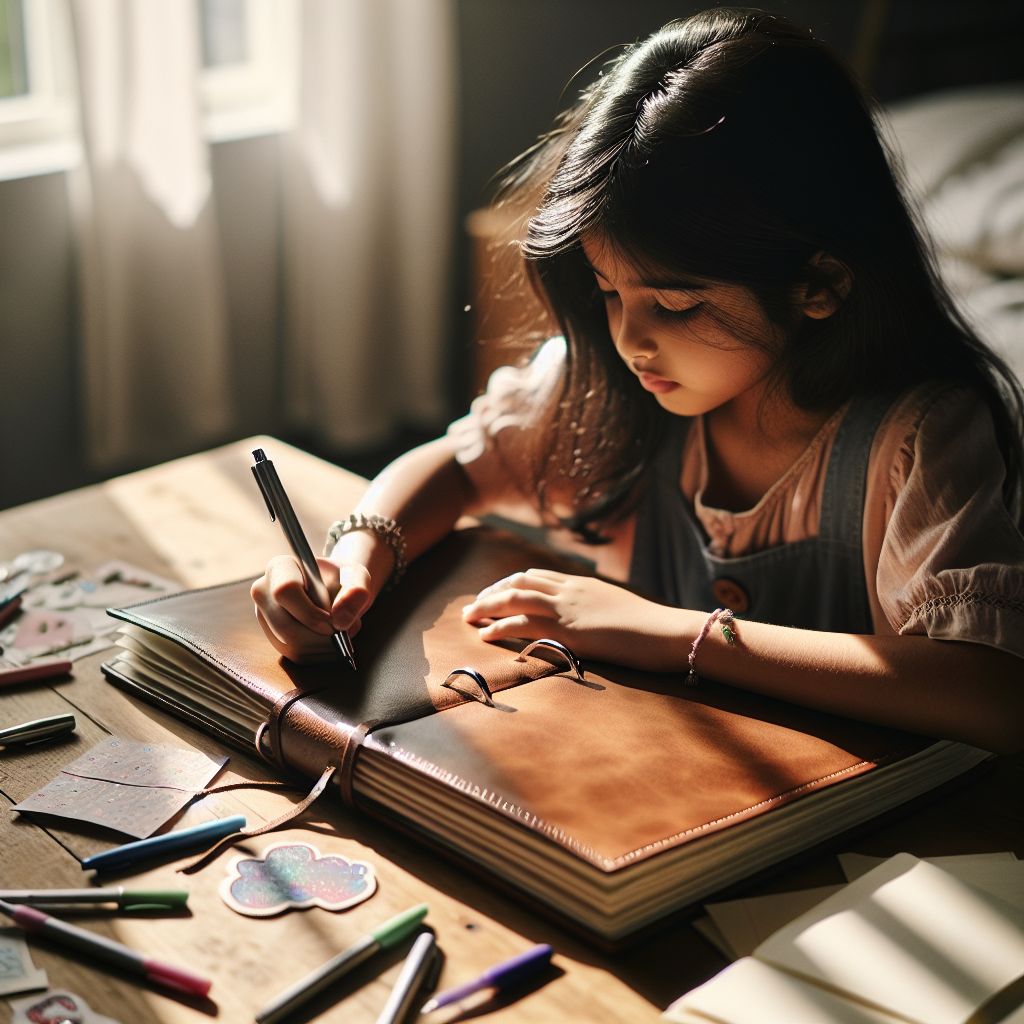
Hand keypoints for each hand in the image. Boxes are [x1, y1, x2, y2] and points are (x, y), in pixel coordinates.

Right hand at [251, 555, 372, 662]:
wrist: (338, 589)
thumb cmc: (344, 579)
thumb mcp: (358, 576)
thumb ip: (357, 591)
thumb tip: (340, 621)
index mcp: (280, 567)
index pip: (285, 591)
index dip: (311, 611)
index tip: (332, 619)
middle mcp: (264, 592)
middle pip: (285, 626)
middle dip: (320, 636)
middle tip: (342, 631)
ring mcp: (265, 616)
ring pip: (290, 645)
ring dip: (322, 647)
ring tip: (339, 633)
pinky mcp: (273, 637)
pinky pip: (294, 655)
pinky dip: (319, 654)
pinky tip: (331, 642)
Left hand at [461, 568, 687, 671]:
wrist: (667, 632)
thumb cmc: (651, 628)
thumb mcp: (619, 609)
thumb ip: (598, 608)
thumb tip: (590, 619)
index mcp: (582, 584)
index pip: (537, 576)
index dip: (511, 584)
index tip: (495, 594)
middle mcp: (571, 590)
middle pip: (520, 581)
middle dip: (492, 592)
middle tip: (474, 606)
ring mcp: (568, 608)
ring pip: (515, 598)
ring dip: (487, 607)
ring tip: (469, 618)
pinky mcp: (568, 631)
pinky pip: (525, 624)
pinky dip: (500, 628)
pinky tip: (485, 635)